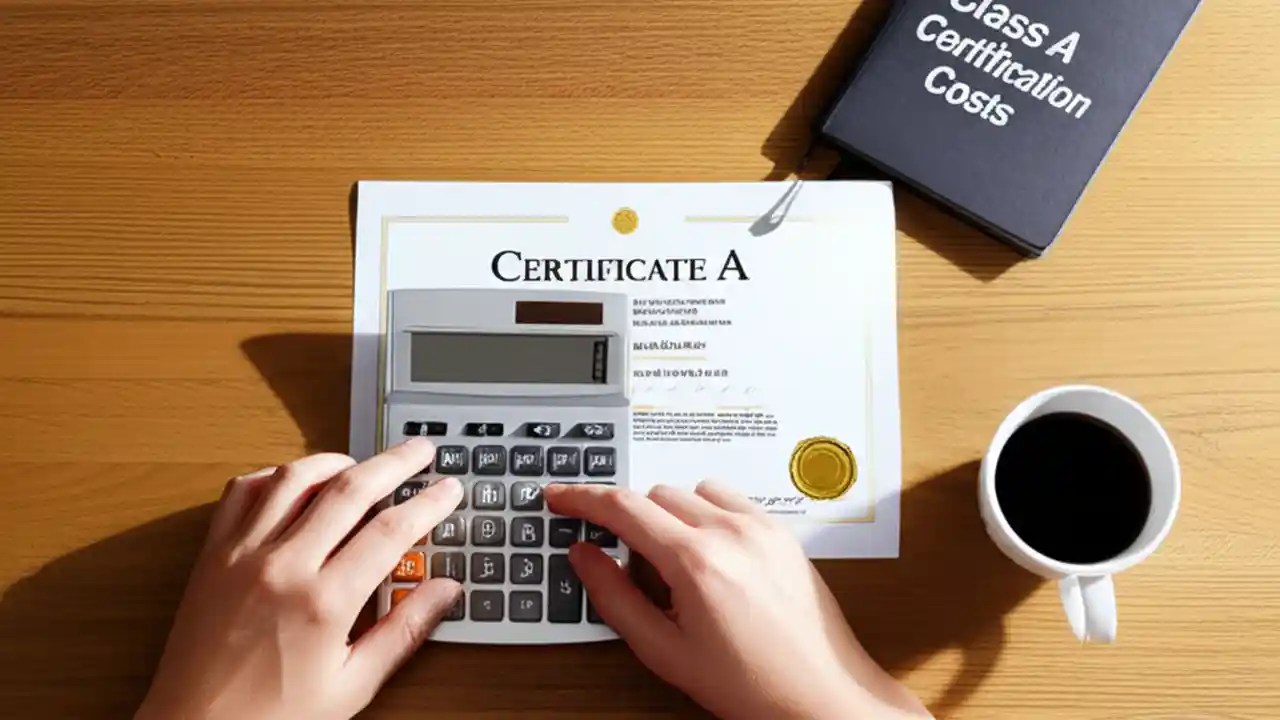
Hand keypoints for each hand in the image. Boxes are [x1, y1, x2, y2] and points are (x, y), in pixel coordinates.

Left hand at [136, 439, 463, 719]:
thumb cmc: (270, 719)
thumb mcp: (352, 686)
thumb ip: (402, 631)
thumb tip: (444, 592)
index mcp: (324, 603)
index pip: (392, 531)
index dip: (428, 504)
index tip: (448, 490)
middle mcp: (283, 567)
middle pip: (351, 489)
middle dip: (395, 464)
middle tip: (421, 452)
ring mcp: (242, 554)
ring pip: (296, 478)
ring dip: (337, 461)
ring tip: (363, 462)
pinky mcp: (212, 555)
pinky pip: (243, 491)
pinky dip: (275, 475)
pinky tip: (296, 480)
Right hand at [543, 481, 931, 719]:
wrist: (820, 695)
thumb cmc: (750, 684)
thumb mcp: (665, 651)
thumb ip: (615, 598)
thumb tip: (584, 557)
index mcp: (696, 561)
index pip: (623, 508)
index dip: (582, 498)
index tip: (560, 497)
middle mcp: (731, 532)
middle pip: (654, 496)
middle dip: (631, 524)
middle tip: (636, 574)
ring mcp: (760, 527)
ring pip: (691, 492)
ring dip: (671, 516)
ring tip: (679, 571)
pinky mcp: (780, 532)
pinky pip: (729, 499)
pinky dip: (708, 515)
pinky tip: (712, 559)